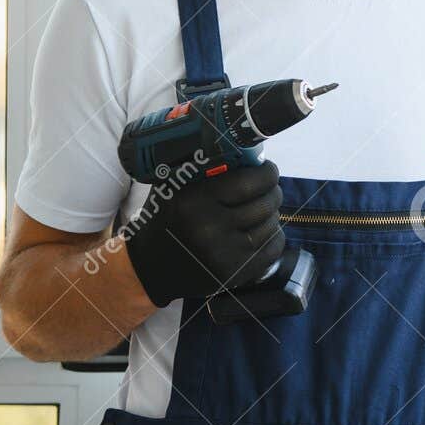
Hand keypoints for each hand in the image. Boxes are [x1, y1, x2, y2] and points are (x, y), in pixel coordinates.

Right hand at [122, 159, 284, 307]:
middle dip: (272, 191)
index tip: (267, 169)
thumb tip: (245, 149)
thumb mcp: (174, 186)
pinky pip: (272, 248)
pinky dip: (272, 236)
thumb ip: (203, 165)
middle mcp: (208, 228)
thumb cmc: (168, 218)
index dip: (266, 173)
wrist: (151, 267)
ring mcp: (223, 254)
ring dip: (271, 214)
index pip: (249, 182)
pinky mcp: (234, 274)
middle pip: (265, 203)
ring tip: (259, 209)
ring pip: (271, 225)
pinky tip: (259, 230)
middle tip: (267, 188)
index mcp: (193, 201)